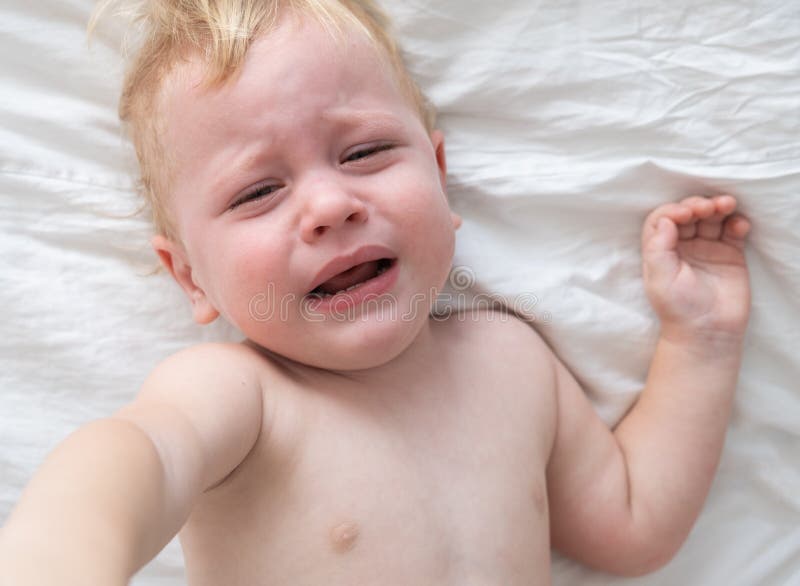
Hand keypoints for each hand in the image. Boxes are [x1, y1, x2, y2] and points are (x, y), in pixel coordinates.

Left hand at [641, 195, 750, 343]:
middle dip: (697, 204)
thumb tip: (665, 219)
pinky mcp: (729, 253)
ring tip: (726, 205)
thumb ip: (658, 248)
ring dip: (719, 207)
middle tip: (707, 207)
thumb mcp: (659, 278)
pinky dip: (737, 222)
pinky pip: (733, 231)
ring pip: (712, 218)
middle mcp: (682, 245)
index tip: (685, 214)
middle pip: (688, 213)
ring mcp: (707, 248)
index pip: (663, 219)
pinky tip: (739, 225)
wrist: (707, 331)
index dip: (673, 210)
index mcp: (661, 249)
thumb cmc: (677, 308)